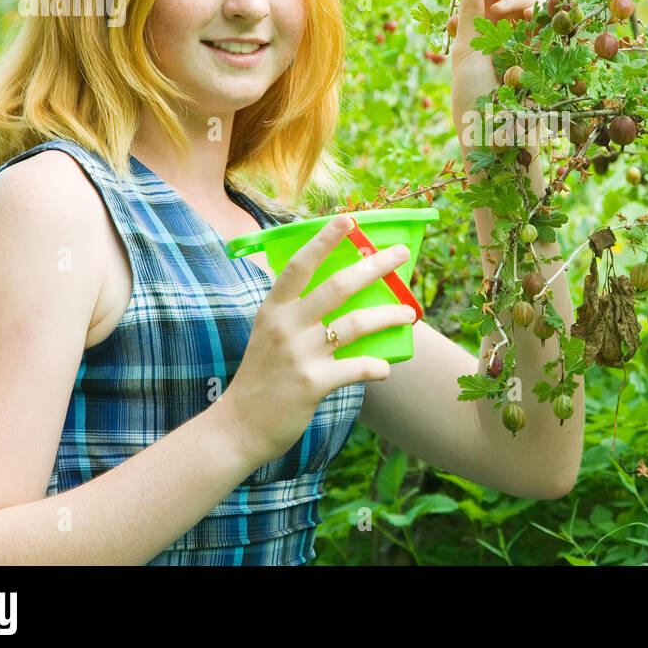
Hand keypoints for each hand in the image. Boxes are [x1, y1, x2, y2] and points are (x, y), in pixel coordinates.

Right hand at [216, 215, 416, 468]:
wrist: (237, 427)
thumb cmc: (261, 378)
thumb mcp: (268, 336)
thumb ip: (295, 314)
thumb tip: (340, 294)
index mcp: (273, 309)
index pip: (299, 264)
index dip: (324, 240)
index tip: (348, 220)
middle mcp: (286, 326)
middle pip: (337, 285)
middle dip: (374, 266)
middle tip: (401, 254)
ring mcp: (299, 354)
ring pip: (355, 323)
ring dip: (388, 315)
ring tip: (409, 314)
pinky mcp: (313, 383)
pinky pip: (357, 368)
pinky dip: (377, 367)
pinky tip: (386, 368)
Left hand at [451, 0, 543, 115]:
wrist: (499, 140)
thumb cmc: (474, 100)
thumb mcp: (467, 52)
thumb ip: (471, 12)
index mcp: (484, 36)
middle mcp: (509, 39)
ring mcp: (531, 47)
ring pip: (534, 7)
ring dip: (520, 0)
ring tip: (503, 8)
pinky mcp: (552, 56)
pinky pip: (553, 25)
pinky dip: (543, 14)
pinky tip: (536, 9)